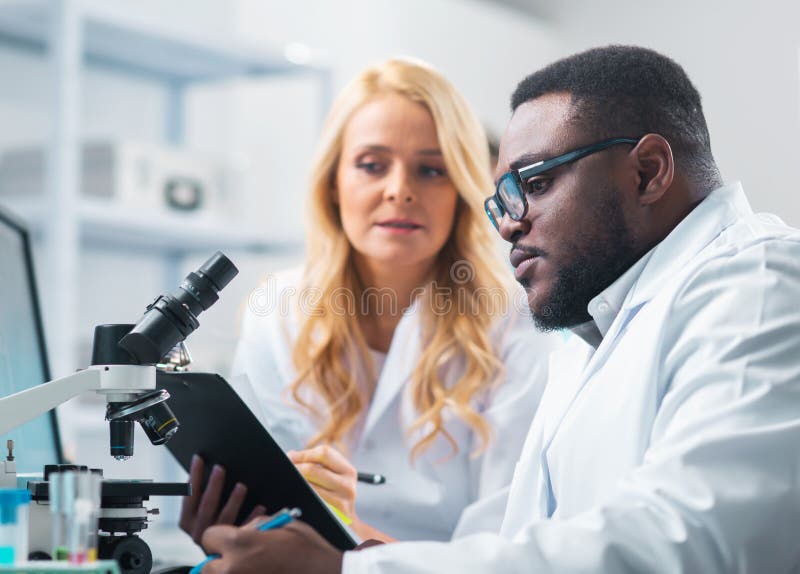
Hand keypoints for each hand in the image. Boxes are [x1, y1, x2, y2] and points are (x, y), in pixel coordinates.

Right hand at [179, 455, 265, 546]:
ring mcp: (216, 540)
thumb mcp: (200, 512)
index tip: (198, 458)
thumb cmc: (211, 522)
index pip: (189, 496)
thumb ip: (202, 495)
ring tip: (241, 485)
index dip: (193, 477)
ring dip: (234, 501)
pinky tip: (261, 505)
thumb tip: (212, 467)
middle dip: (213, 485)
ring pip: (225, 518)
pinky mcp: (233, 546)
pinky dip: (252, 517)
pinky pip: (244, 529)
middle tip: (220, 467)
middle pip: (207, 506)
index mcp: (187, 522)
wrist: (221, 553)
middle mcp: (198, 532)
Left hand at [202, 515, 343, 573]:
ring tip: (250, 569)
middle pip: (206, 567)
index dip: (218, 537)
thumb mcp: (281, 524)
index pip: (208, 537)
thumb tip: (241, 532)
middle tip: (238, 559)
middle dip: (218, 562)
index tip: (227, 540)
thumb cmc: (308, 549)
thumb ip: (254, 526)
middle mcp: (233, 568)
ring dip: (229, 573)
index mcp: (240, 542)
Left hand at [287, 445, 358, 522]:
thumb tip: (290, 456)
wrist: (346, 523)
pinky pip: (308, 502)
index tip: (291, 457)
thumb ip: (316, 463)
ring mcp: (340, 502)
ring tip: (288, 481)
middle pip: (312, 469)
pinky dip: (299, 496)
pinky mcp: (330, 516)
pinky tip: (295, 495)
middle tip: (285, 469)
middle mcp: (347, 485)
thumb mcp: (335, 477)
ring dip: (294, 482)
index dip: (303, 454)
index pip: (324, 453)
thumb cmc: (334, 495)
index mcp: (348, 470)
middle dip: (295, 468)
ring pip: (308, 486)